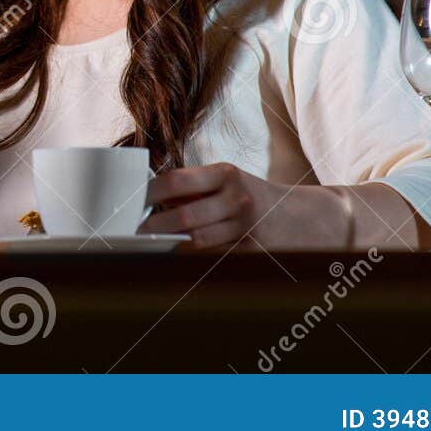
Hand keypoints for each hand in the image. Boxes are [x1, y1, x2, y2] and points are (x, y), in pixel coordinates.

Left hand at [140, 162, 275, 250]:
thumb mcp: (225, 181)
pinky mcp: (252, 252)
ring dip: (172, 244)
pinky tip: (179, 255)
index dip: (150, 194)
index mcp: (226, 174)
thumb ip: (192, 187)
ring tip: (151, 243)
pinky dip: (194, 256)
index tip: (133, 203)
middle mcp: (238, 198)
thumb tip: (147, 197)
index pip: (177, 181)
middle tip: (135, 232)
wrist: (297, 218)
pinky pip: (213, 256)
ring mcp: (247, 227)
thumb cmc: (248, 196)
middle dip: (155, 227)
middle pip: (185, 217)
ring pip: (198, 241)